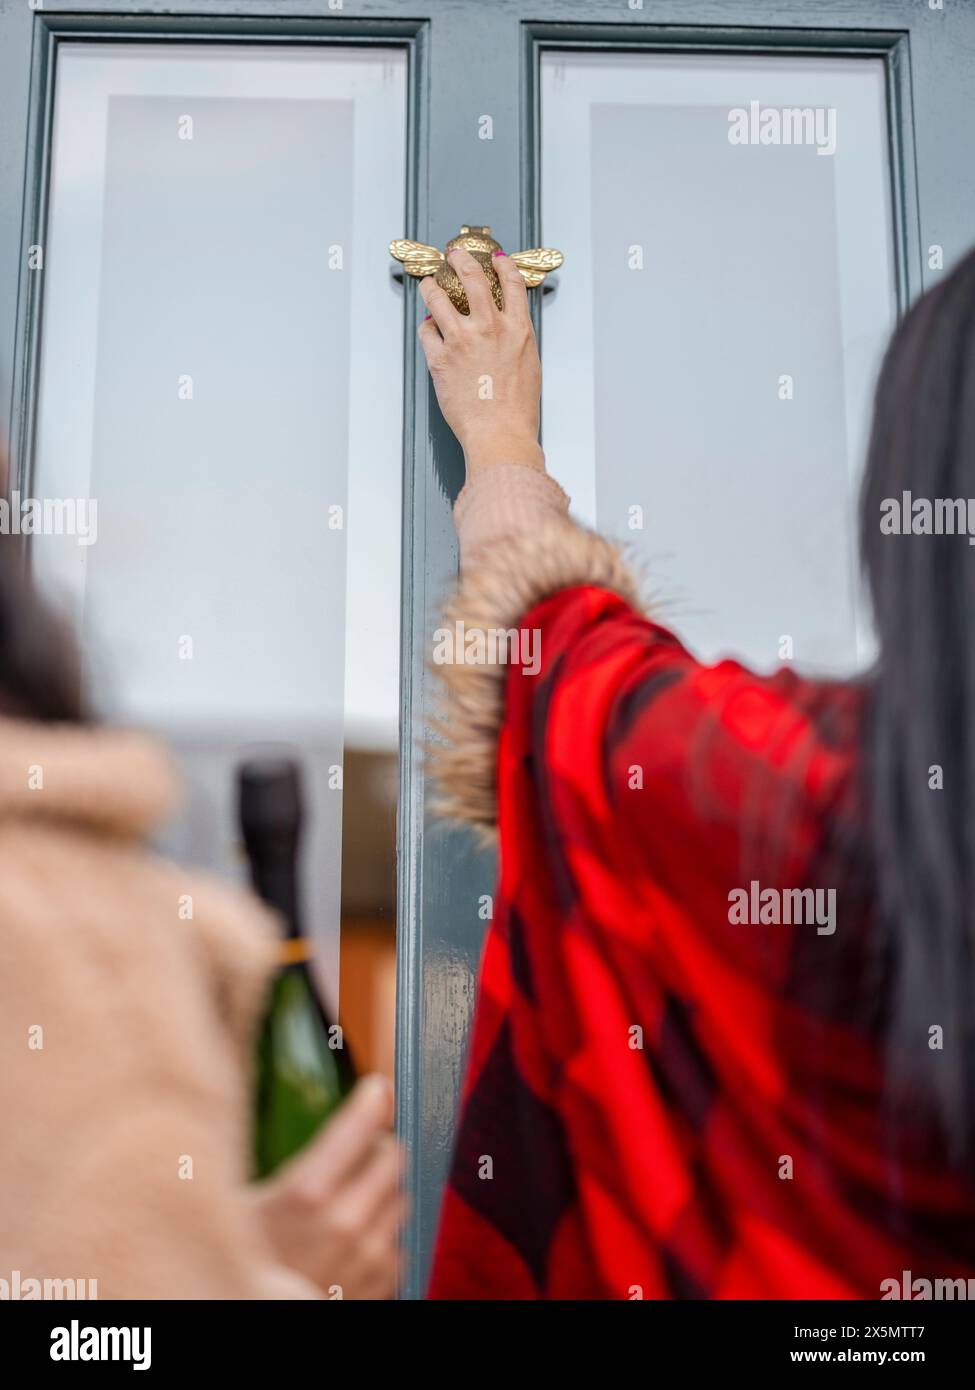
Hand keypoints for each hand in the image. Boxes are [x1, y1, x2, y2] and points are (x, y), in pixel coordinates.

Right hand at [246, 1074, 405, 1299]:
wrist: (246, 1320)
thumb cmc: (236, 1262)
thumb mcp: (239, 1203)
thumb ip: (276, 1159)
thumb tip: (265, 1116)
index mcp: (306, 1193)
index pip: (360, 1127)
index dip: (371, 1101)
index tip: (376, 1090)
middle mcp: (345, 1222)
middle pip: (393, 1157)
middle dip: (378, 1149)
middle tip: (359, 1152)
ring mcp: (368, 1256)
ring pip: (400, 1198)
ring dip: (383, 1193)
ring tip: (350, 1201)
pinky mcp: (381, 1285)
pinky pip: (399, 1243)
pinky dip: (383, 1236)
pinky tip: (353, 1241)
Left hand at [417, 247, 544, 475]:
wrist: (500, 434)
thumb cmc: (517, 410)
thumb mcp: (528, 366)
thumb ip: (515, 340)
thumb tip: (501, 328)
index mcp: (518, 329)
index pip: (512, 283)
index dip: (502, 264)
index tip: (495, 258)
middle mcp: (490, 327)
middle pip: (472, 278)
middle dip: (461, 260)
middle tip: (454, 255)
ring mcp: (462, 341)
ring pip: (438, 298)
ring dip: (431, 287)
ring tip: (428, 284)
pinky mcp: (440, 358)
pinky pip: (426, 332)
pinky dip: (426, 328)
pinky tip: (428, 327)